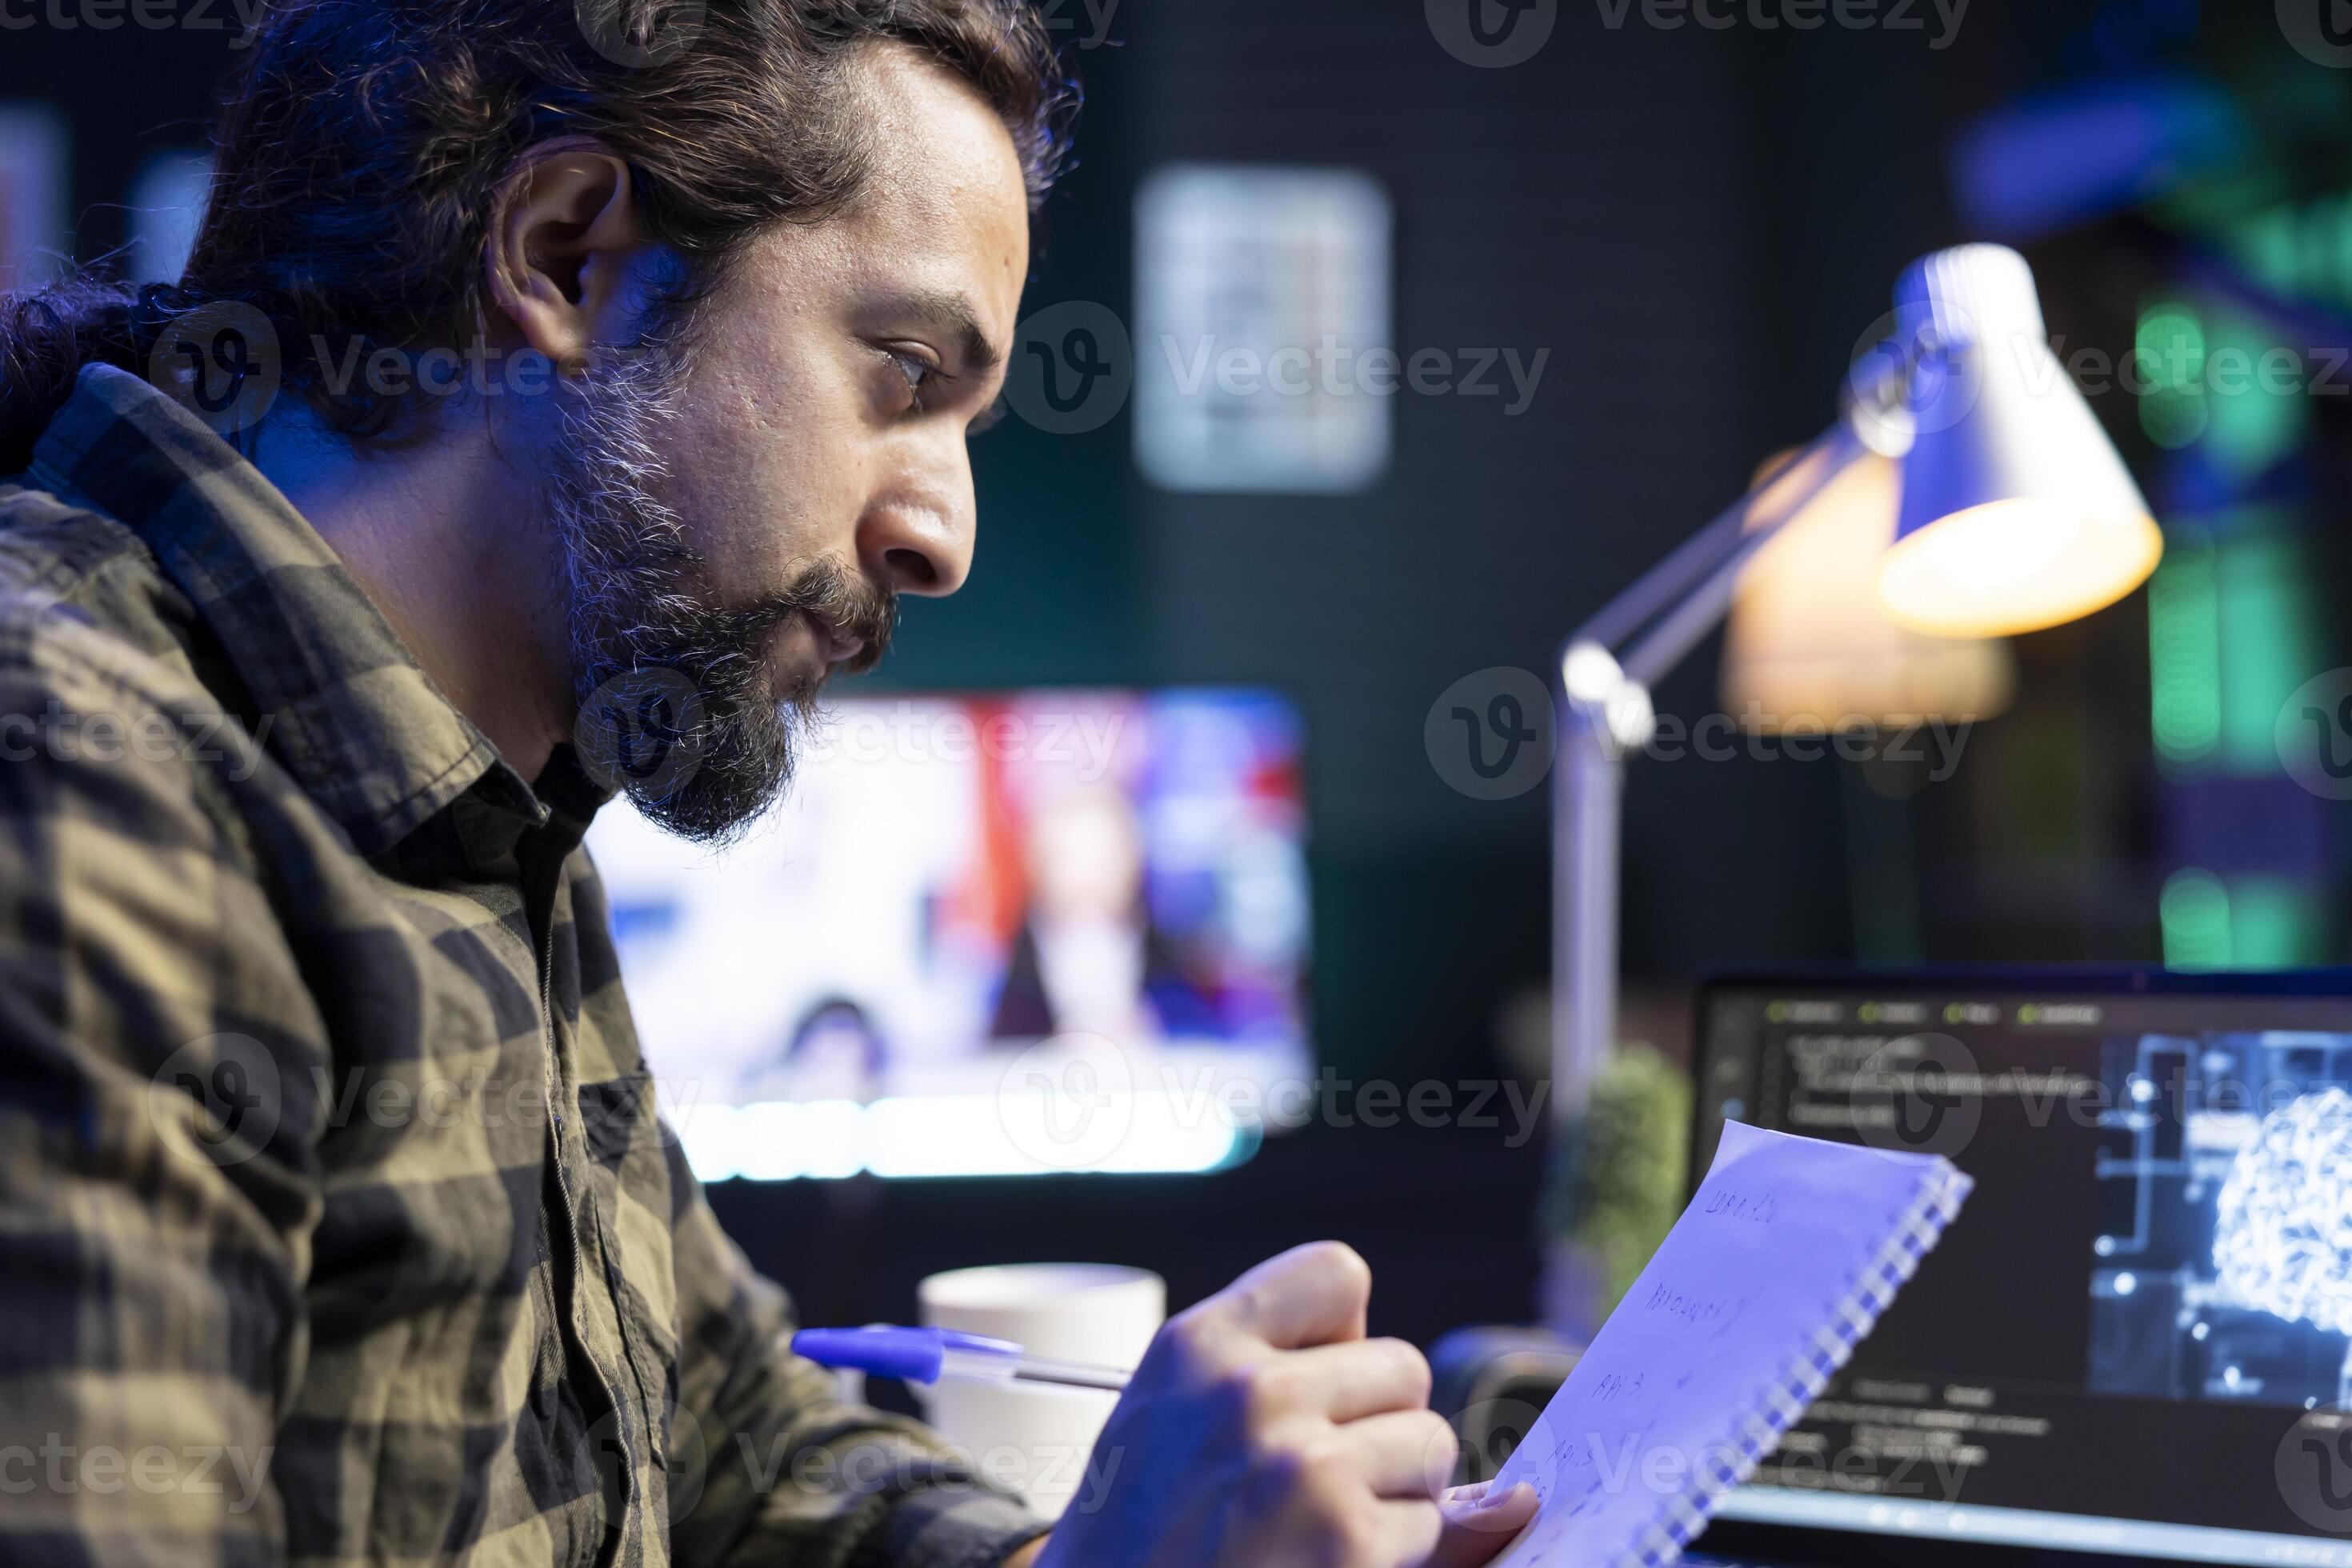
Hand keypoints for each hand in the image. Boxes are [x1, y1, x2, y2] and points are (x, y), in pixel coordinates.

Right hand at [1031, 1242, 1537, 1567]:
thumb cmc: (1138, 1532)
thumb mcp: (1166, 1409)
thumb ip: (1257, 1359)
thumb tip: (1367, 1343)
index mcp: (1200, 1344)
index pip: (1337, 1273)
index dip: (1347, 1332)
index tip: (1325, 1377)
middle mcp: (1250, 1391)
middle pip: (1403, 1365)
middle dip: (1380, 1420)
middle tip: (1324, 1470)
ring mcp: (1303, 1466)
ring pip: (1430, 1443)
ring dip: (1396, 1487)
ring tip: (1324, 1518)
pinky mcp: (1346, 1539)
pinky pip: (1426, 1520)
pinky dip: (1394, 1549)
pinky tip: (1326, 1559)